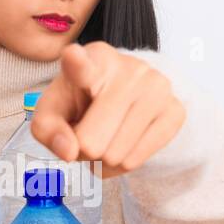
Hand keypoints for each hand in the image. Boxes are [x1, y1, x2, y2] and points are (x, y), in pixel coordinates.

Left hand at [32, 41, 186, 177]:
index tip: (72, 57)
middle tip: (86, 135)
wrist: (125, 97)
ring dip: (102, 161)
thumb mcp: (53, 111)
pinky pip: (135, 162)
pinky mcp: (175, 111)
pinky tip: (120, 147)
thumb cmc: (81, 102)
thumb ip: (47, 130)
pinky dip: (121, 166)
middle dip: (83, 150)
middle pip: (92, 142)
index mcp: (93, 60)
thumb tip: (70, 152)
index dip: (76, 63)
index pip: (82, 65)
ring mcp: (158, 88)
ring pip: (115, 156)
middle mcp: (129, 68)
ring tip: (104, 138)